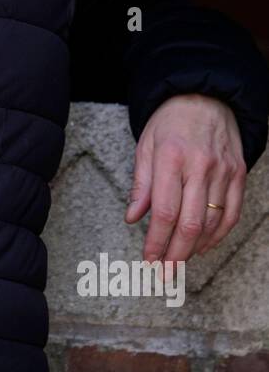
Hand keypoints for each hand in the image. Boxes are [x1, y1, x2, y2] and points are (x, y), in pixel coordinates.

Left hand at [125, 93, 246, 262]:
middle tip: (164, 274)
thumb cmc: (171, 122)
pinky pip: (232, 214)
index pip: (164, 211)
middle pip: (190, 223)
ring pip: (212, 223)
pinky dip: (218, 236)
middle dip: (176, 254)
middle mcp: (200, 166)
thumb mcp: (146, 146)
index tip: (149, 260)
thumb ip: (141, 184)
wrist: (207, 97)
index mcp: (172, 158)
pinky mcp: (238, 175)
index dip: (156, 241)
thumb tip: (132, 218)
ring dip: (195, 249)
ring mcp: (224, 172)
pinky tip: (203, 246)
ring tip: (179, 262)